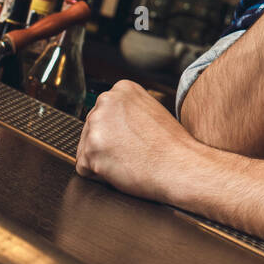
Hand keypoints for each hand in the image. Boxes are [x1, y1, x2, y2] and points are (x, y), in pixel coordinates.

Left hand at [75, 79, 199, 203]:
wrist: (180, 166)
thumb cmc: (171, 145)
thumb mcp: (152, 110)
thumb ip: (128, 109)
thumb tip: (113, 121)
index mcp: (121, 89)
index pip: (105, 113)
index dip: (119, 132)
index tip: (135, 138)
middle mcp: (105, 101)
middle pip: (93, 129)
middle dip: (108, 144)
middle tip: (133, 151)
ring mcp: (96, 125)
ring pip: (87, 148)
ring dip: (103, 159)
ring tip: (129, 160)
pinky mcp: (90, 150)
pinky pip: (84, 167)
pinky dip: (98, 174)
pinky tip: (121, 169)